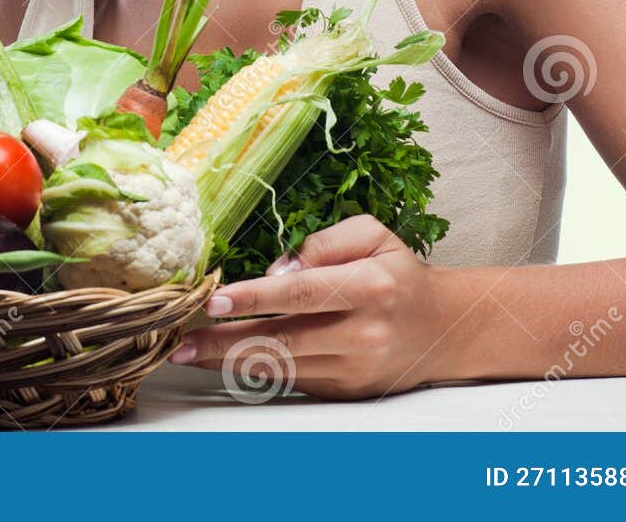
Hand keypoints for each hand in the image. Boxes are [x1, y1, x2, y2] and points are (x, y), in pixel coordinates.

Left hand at [169, 215, 455, 399]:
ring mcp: (354, 369)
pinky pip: (292, 381)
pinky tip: (224, 362)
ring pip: (281, 367)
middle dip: (225, 341)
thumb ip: (323, 242)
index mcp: (370, 287)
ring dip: (230, 361)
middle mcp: (362, 333)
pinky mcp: (346, 392)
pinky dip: (255, 373)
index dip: (255, 298)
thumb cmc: (398, 274)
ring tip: (190, 353)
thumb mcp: (372, 235)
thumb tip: (275, 270)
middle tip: (182, 341)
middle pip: (283, 340)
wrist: (443, 329)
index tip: (215, 299)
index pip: (302, 293)